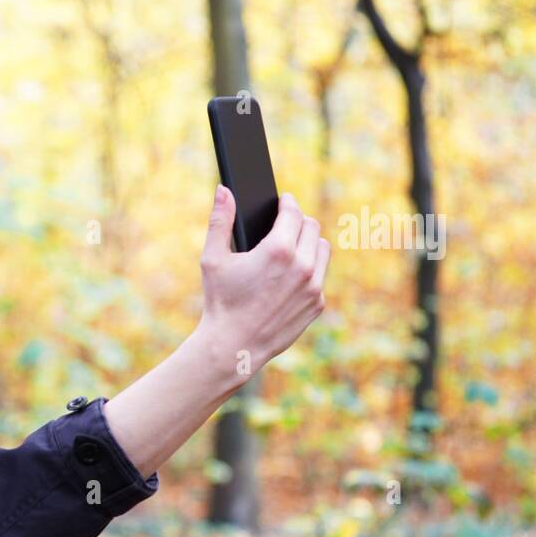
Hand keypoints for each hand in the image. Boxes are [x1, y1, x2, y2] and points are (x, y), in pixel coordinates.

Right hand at [196, 185, 330, 374]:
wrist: (234, 346)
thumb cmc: (220, 302)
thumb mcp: (213, 259)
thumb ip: (220, 220)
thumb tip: (223, 190)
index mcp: (278, 249)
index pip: (293, 212)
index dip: (287, 203)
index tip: (284, 201)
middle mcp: (302, 265)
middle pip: (312, 227)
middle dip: (298, 221)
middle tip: (286, 223)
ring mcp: (313, 286)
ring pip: (322, 250)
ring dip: (310, 243)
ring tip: (294, 246)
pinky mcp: (317, 304)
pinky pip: (320, 277)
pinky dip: (310, 271)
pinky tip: (292, 275)